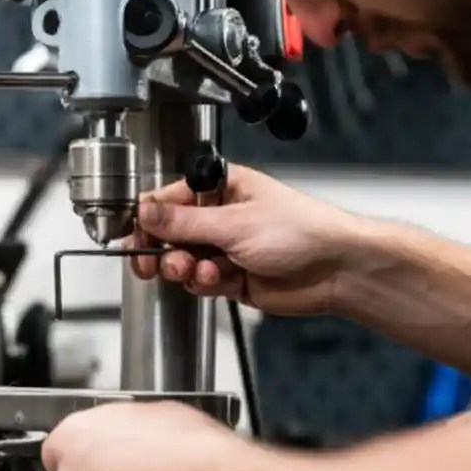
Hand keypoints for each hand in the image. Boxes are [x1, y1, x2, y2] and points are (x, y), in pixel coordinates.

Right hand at [133, 164, 357, 315]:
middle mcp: (220, 215)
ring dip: (185, 268)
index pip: (168, 200)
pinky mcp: (233, 276)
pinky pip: (202, 281)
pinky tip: (220, 279)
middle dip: (161, 249)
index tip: (134, 236)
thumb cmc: (302, 230)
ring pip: (183, 260)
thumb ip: (184, 222)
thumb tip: (145, 212)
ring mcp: (226, 247)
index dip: (147, 219)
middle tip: (154, 261)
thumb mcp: (234, 223)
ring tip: (198, 270)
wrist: (336, 269)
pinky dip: (205, 283)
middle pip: (170, 233)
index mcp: (221, 187)